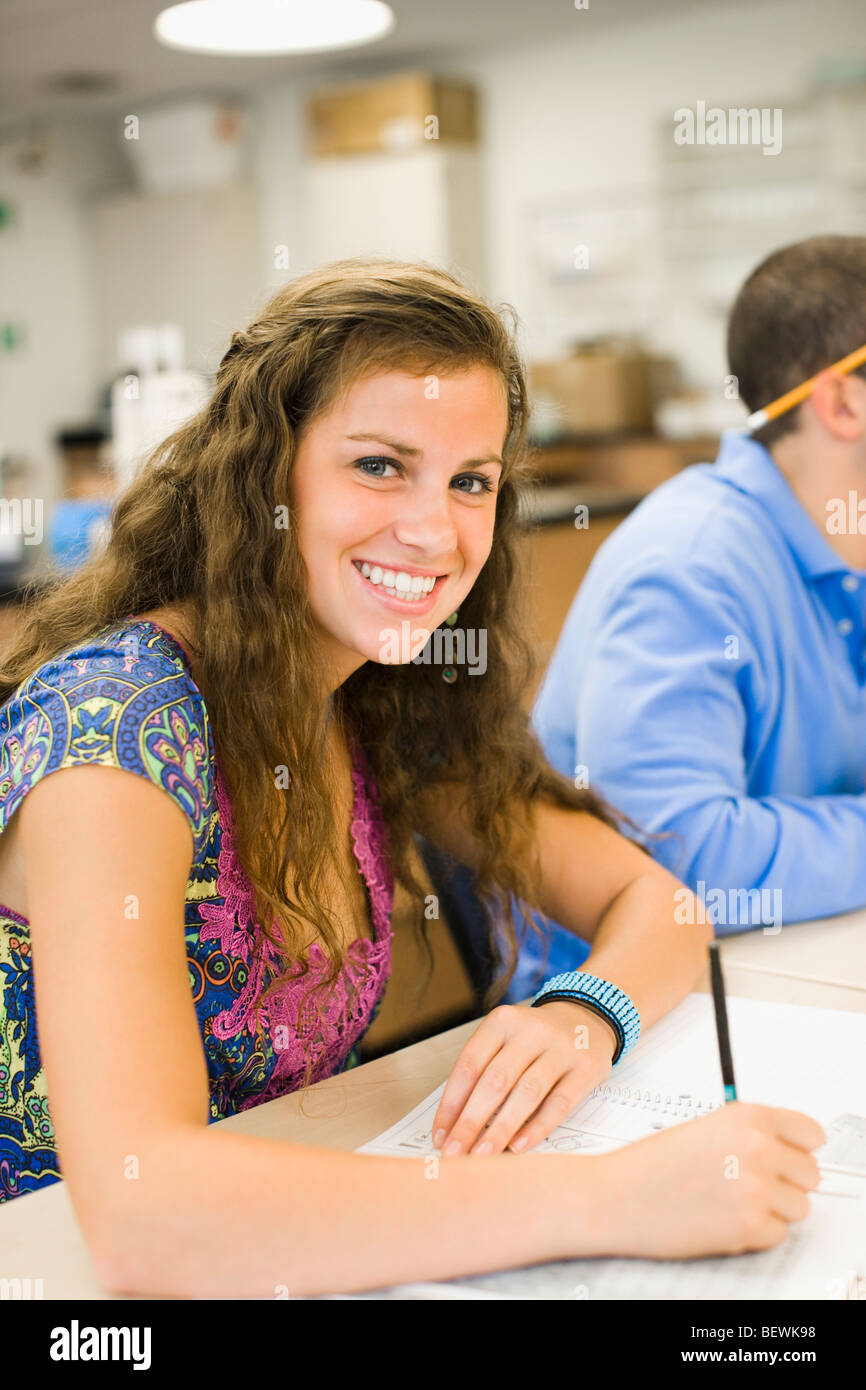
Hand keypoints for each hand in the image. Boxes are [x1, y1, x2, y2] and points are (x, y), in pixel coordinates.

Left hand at [432, 1000, 616, 1157]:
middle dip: (470, 1123)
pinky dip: (536, 1128)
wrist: (586, 1018)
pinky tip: (518, 1147)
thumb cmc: (535, 1039)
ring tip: (482, 1157)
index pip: (469, 1065)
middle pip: (495, 1081)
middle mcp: (531, 1031)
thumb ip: (484, 1072)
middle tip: (454, 1154)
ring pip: (525, 1094)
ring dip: (500, 1130)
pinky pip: (559, 1103)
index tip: (440, 1136)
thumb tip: (455, 1124)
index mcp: (502, 1021)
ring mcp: (562, 1048)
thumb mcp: (506, 1039)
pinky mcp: (587, 1068)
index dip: (451, 1103)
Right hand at [594, 1102, 824, 1259]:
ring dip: (773, 1209)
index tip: (790, 1156)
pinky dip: (756, 1232)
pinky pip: (778, 1234)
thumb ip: (750, 1134)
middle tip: (753, 1183)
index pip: (811, 1134)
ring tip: (733, 1202)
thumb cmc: (651, 1163)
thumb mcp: (706, 1127)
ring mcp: (757, 1190)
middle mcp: (758, 1149)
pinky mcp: (749, 1227)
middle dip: (786, 1181)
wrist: (615, 1196)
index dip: (799, 1148)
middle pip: (810, 1174)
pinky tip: (724, 1219)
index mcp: (748, 1117)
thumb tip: (785, 1151)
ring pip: (799, 1207)